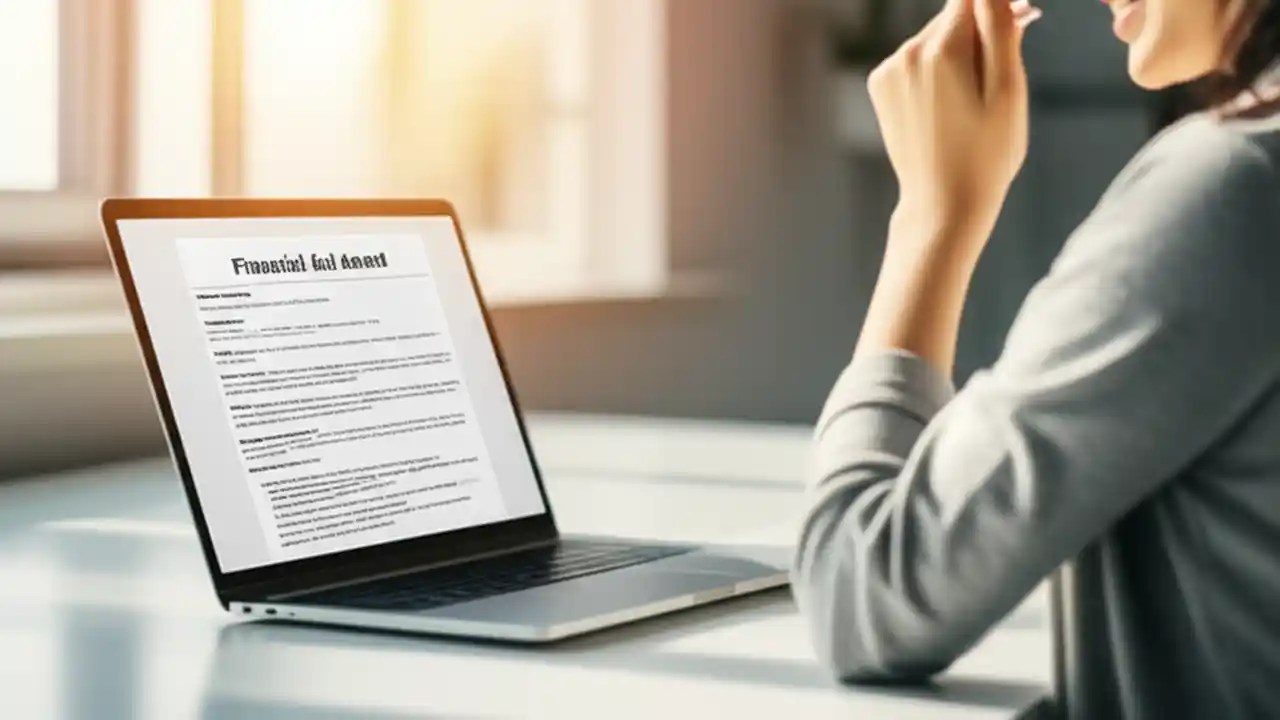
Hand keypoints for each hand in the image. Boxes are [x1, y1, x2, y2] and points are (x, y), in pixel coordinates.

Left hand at [868, 0, 1036, 246]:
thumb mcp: (1008, 89)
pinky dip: (936, 69)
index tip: (1019, 22)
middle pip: (954, 15)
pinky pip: (916, 59)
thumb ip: (1000, 27)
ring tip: (975, 98)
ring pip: (935, 37)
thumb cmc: (987, 154)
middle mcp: (907, 53)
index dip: (1001, 5)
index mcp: (941, 50)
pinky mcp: (880, 86)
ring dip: (959, 51)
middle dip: (982, 29)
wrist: (942, 204)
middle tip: (1004, 72)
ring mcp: (888, 70)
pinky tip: (950, 105)